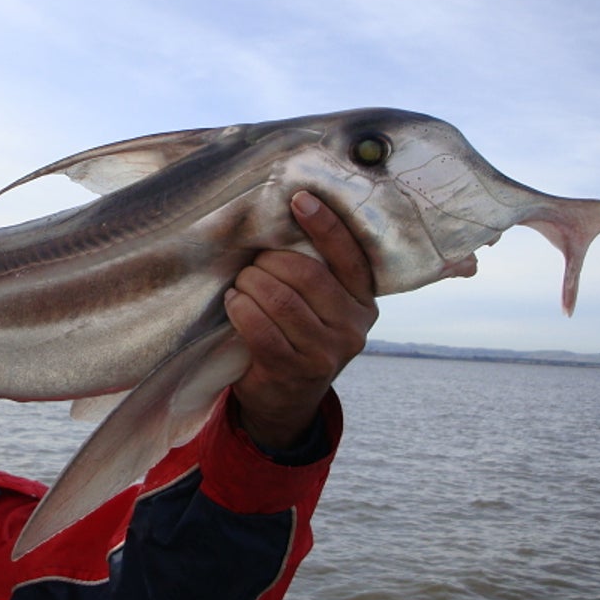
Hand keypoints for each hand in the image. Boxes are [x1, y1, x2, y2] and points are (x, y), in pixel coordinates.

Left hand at [225, 191, 377, 449]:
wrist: (286, 400)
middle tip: (252, 264)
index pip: (349, 257)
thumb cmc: (298, 336)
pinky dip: (241, 309)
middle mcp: (353, 327)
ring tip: (241, 283)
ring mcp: (326, 352)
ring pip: (280, 299)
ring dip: (251, 284)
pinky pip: (260, 328)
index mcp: (364, 303)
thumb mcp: (322, 307)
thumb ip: (318, 273)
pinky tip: (234, 303)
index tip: (298, 199)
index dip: (324, 225)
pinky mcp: (294, 370)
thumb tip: (287, 215)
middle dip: (269, 262)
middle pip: (306, 274)